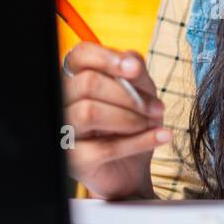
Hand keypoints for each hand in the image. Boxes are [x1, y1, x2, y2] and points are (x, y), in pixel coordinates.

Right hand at [62, 43, 167, 199]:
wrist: (134, 168)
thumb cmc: (132, 124)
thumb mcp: (141, 91)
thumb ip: (135, 71)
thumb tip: (131, 63)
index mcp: (77, 78)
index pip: (80, 55)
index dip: (108, 58)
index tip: (135, 70)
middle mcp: (63, 102)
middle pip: (87, 83)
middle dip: (128, 95)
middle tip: (156, 108)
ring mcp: (63, 132)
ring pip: (89, 112)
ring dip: (130, 118)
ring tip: (152, 123)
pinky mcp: (73, 160)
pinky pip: (104, 148)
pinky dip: (140, 142)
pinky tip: (160, 137)